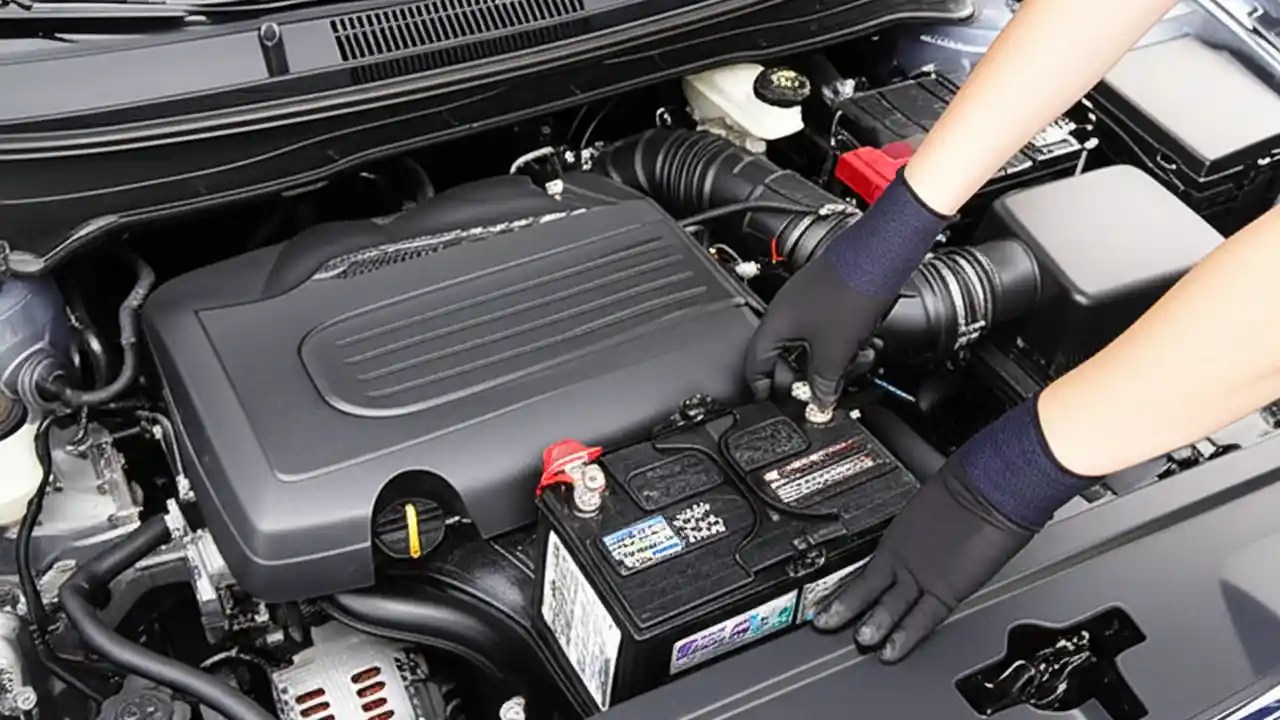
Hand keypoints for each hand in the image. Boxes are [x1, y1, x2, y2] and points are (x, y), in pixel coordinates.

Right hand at [742, 173, 949, 405]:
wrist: (878, 255)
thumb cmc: (850, 290)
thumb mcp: (836, 350)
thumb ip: (824, 381)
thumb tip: (821, 400)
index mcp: (776, 323)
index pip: (755, 362)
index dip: (761, 386)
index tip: (770, 399)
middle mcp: (786, 310)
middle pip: (786, 355)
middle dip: (807, 375)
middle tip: (819, 389)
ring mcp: (806, 301)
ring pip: (812, 343)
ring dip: (830, 359)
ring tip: (851, 363)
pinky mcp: (827, 295)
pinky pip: (827, 328)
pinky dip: (841, 342)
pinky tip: (862, 345)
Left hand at [812, 463, 1032, 661]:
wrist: (987, 488)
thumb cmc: (970, 487)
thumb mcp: (932, 505)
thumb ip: (923, 526)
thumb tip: (926, 532)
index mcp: (900, 535)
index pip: (869, 568)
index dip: (849, 584)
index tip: (832, 596)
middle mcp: (903, 556)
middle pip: (867, 587)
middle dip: (845, 607)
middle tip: (825, 623)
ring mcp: (920, 575)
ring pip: (888, 606)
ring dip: (872, 626)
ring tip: (857, 641)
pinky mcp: (944, 590)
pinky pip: (921, 620)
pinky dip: (905, 638)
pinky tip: (889, 652)